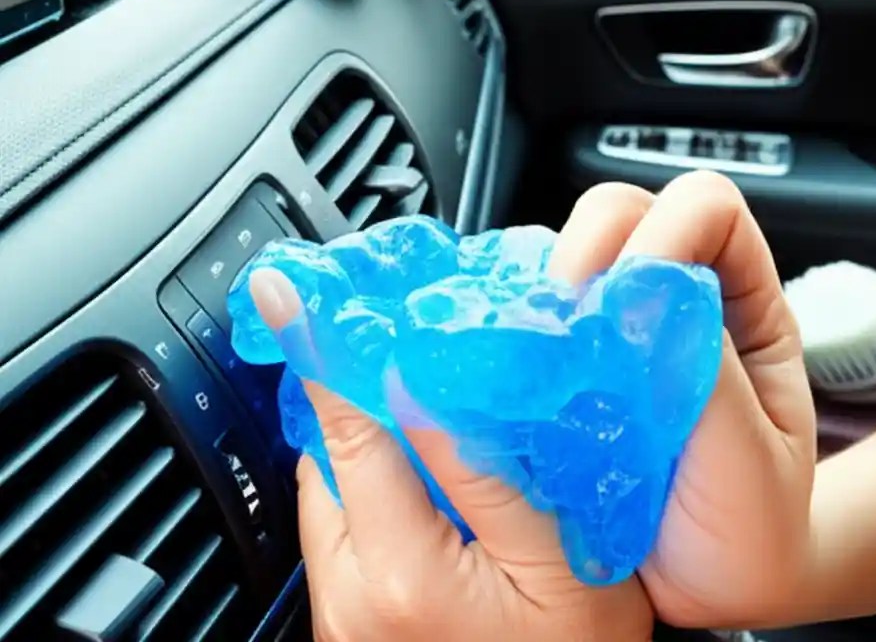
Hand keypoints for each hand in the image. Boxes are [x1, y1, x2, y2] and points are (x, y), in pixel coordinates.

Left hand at [249, 270, 651, 641]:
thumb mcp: (559, 562)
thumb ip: (488, 474)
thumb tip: (428, 383)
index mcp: (401, 575)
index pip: (350, 436)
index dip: (327, 354)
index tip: (291, 292)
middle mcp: (350, 600)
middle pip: (333, 464)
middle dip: (369, 407)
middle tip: (418, 364)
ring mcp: (342, 620)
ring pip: (336, 499)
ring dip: (373, 456)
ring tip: (438, 435)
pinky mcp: (347, 628)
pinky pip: (345, 541)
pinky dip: (376, 502)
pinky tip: (435, 500)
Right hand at [549, 172, 817, 628]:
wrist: (716, 592)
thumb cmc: (751, 528)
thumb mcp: (750, 459)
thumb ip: (708, 373)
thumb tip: (648, 291)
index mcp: (743, 308)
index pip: (707, 210)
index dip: (662, 230)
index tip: (623, 293)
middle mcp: (678, 302)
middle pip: (624, 213)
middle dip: (584, 250)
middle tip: (562, 324)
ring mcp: (615, 333)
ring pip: (566, 258)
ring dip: (543, 296)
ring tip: (537, 361)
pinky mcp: (563, 369)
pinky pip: (528, 320)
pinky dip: (510, 336)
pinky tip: (510, 379)